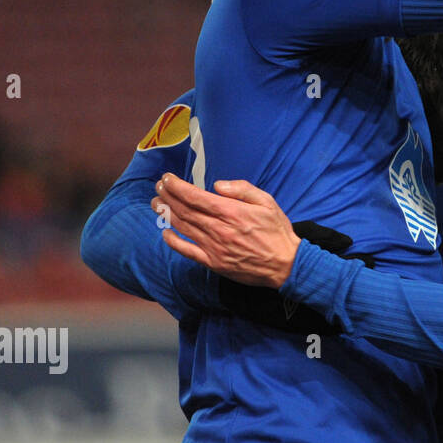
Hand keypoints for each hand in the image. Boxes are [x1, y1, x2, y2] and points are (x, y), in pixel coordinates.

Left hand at [152, 174, 300, 288]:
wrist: (285, 264)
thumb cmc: (277, 231)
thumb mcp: (267, 202)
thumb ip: (242, 189)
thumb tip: (217, 185)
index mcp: (232, 212)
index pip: (195, 196)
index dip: (177, 186)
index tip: (167, 178)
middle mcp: (219, 229)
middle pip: (185, 210)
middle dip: (168, 196)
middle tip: (159, 187)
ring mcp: (214, 247)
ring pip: (183, 227)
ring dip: (166, 214)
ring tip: (157, 203)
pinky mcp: (213, 263)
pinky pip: (187, 251)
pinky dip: (174, 242)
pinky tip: (165, 233)